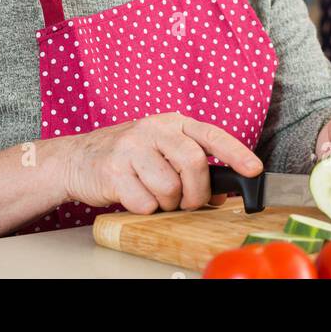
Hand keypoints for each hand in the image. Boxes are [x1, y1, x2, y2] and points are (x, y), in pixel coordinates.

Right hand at [59, 112, 262, 214]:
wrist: (76, 159)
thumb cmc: (128, 157)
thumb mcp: (162, 150)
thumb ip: (192, 165)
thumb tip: (224, 193)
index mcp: (172, 122)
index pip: (211, 135)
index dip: (236, 153)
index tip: (254, 170)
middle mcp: (153, 129)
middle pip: (193, 163)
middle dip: (197, 192)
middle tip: (190, 202)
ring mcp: (131, 147)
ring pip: (169, 187)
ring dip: (168, 203)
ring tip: (155, 197)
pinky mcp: (113, 170)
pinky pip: (144, 202)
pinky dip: (145, 209)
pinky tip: (134, 197)